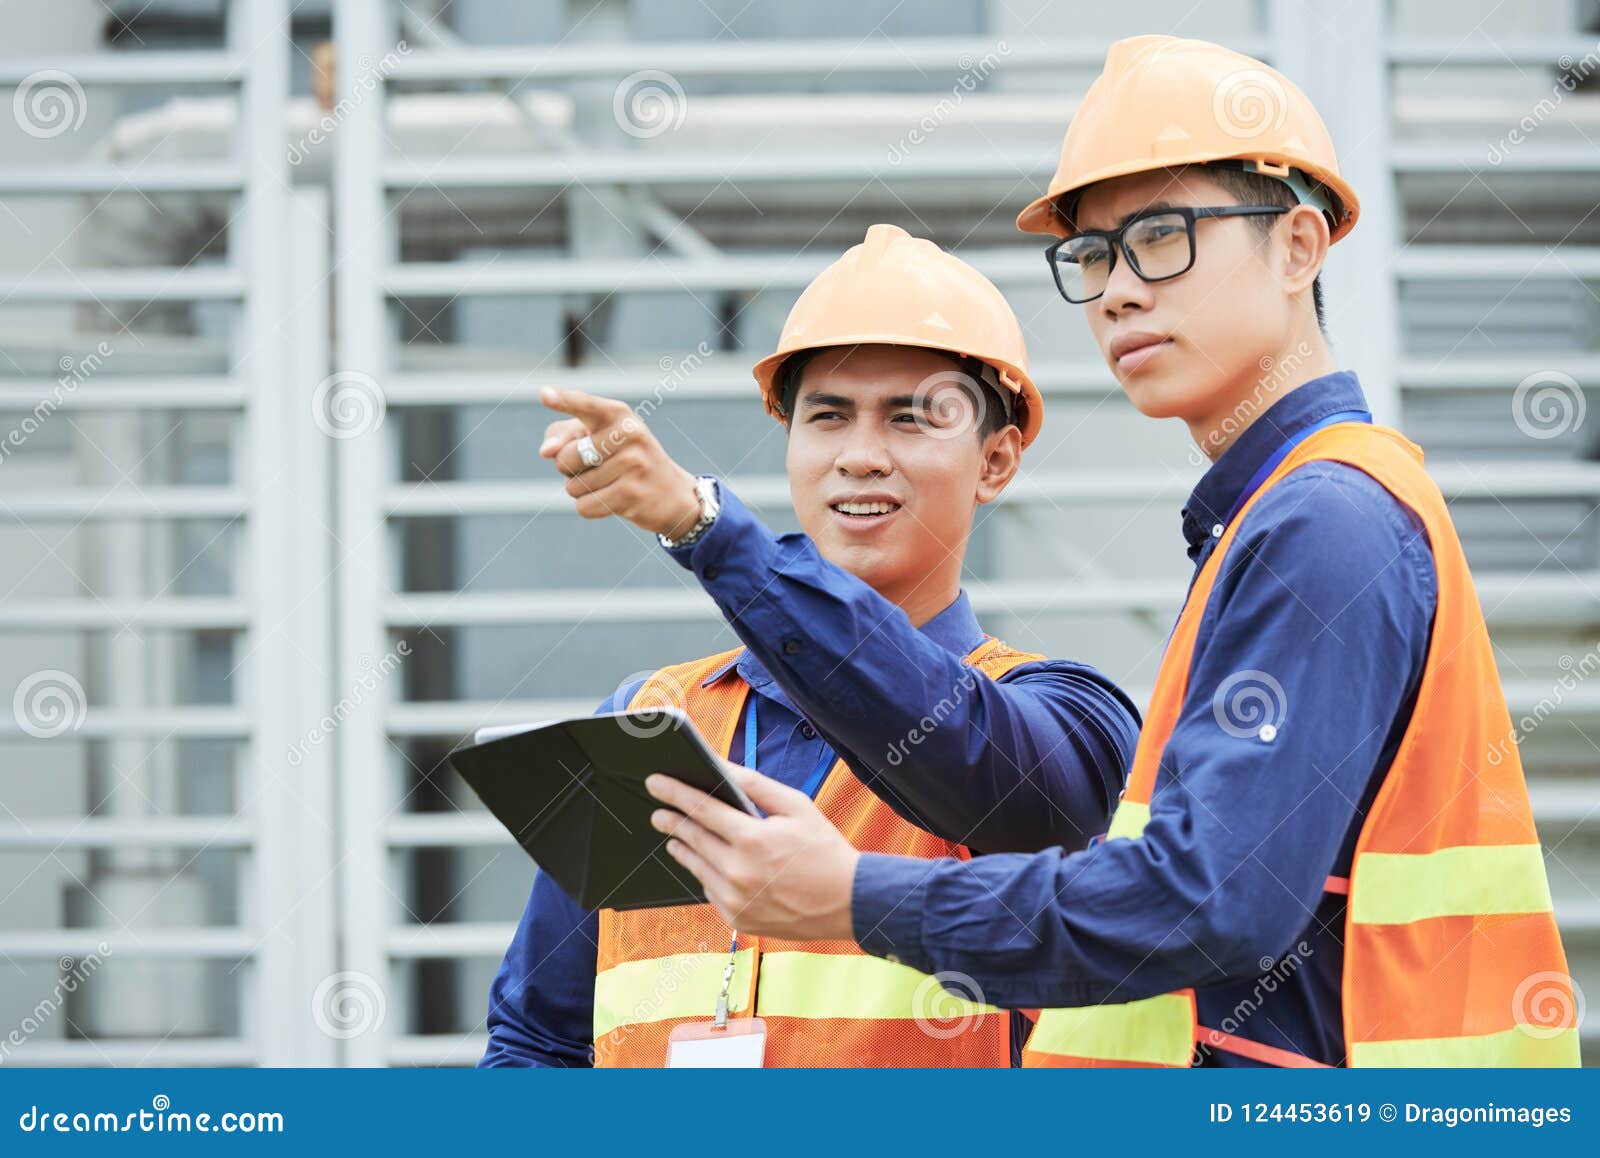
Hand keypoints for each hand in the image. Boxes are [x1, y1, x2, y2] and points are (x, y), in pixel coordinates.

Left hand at [539, 385, 701, 537]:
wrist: (671, 494)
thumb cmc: (624, 460)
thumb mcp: (598, 438)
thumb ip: (563, 436)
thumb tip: (546, 452)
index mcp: (618, 414)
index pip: (586, 406)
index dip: (564, 401)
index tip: (544, 394)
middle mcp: (628, 434)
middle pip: (565, 458)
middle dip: (570, 469)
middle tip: (599, 467)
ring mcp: (633, 464)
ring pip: (574, 486)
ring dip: (584, 490)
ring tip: (612, 482)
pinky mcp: (632, 494)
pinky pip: (585, 506)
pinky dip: (591, 508)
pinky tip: (615, 500)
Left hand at [646, 764, 860, 941]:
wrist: (848, 902)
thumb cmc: (824, 849)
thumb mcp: (796, 806)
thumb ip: (755, 784)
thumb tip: (721, 767)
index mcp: (752, 839)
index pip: (701, 808)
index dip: (675, 792)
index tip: (656, 782)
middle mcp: (738, 872)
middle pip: (691, 838)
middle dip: (671, 820)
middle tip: (658, 811)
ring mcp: (735, 900)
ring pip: (696, 867)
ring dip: (682, 848)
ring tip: (674, 837)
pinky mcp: (738, 919)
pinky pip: (710, 892)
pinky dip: (706, 875)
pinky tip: (709, 865)